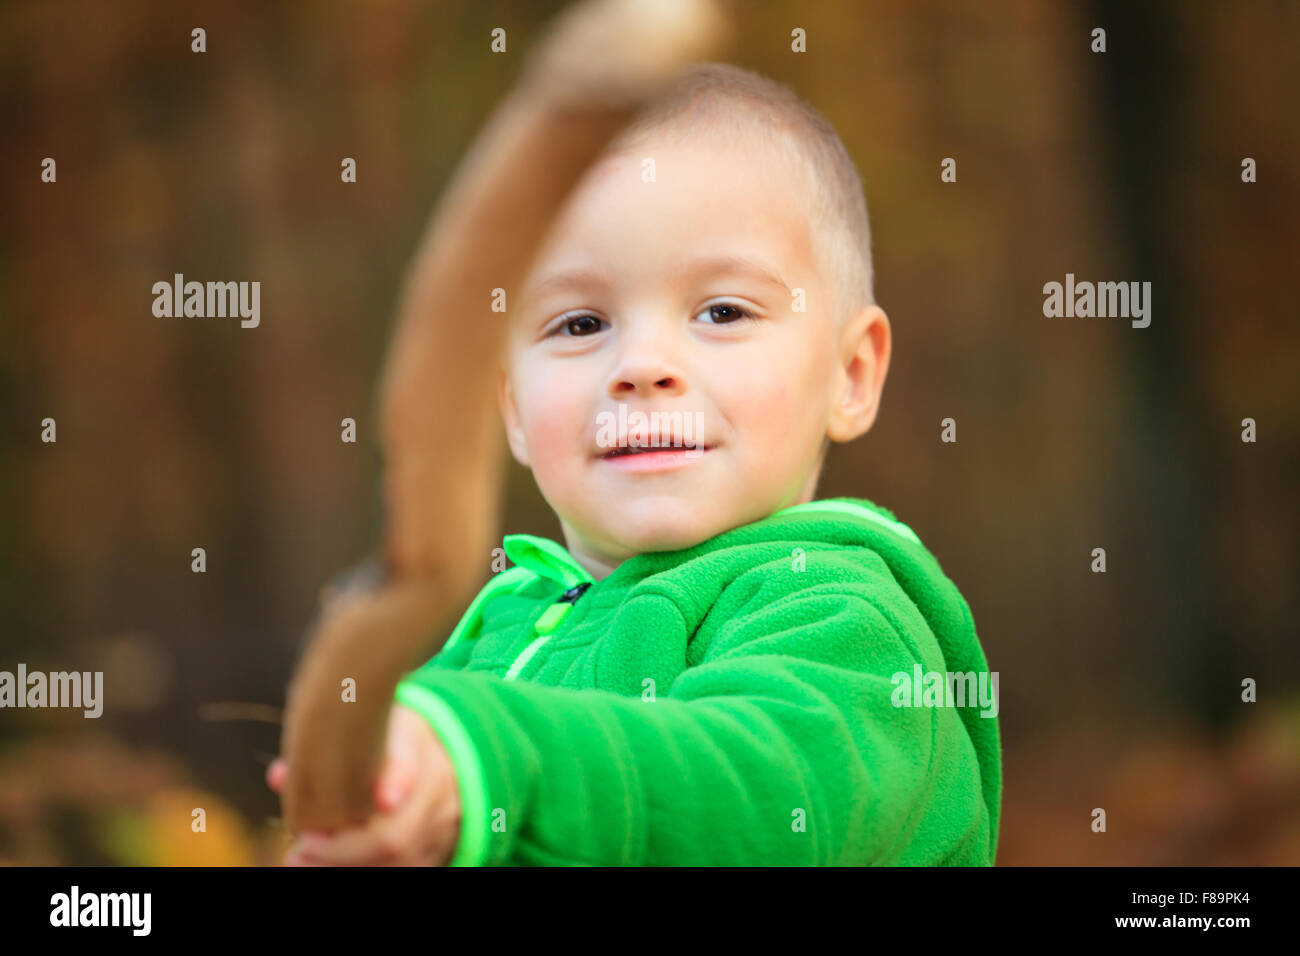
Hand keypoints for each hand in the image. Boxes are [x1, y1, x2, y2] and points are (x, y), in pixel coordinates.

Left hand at [267, 703, 461, 865]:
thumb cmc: (384, 744)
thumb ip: (322, 752)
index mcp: (413, 744)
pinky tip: (328, 866)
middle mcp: (435, 784)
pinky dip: (362, 869)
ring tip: (302, 860)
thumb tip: (280, 777)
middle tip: (302, 846)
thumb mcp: (361, 733)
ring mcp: (440, 820)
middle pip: (396, 832)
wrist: (433, 757)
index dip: (399, 782)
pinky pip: (405, 867)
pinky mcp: (437, 846)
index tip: (384, 801)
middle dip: (342, 849)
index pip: (407, 763)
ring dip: (344, 866)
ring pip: (398, 858)